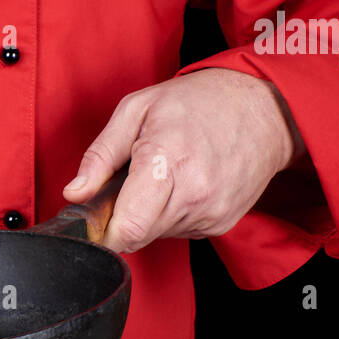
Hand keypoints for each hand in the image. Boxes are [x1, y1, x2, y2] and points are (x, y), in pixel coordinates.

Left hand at [62, 69, 306, 252]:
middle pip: (137, 235)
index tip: (97, 217)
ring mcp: (212, 213)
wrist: (263, 109)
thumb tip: (75, 193)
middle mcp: (193, 195)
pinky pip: (180, 230)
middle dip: (124, 216)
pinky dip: (173, 213)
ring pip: (157, 234)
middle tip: (131, 181)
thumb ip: (100, 156)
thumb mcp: (136, 110)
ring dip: (150, 213)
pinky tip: (184, 183)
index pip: (128, 229)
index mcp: (166, 162)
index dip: (103, 230)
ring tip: (164, 174)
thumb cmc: (197, 102)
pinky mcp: (222, 223)